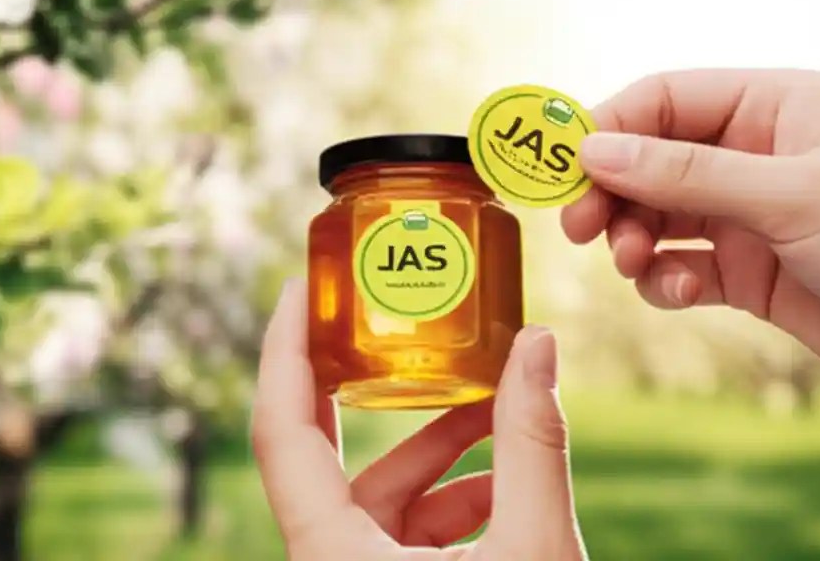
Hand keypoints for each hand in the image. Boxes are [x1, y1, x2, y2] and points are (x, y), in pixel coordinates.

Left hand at [252, 281, 587, 560]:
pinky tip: (506, 476)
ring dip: (438, 449)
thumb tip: (539, 343)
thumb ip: (533, 445)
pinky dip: (451, 497)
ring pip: (379, 496)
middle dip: (369, 384)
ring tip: (497, 406)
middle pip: (330, 455)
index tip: (304, 286)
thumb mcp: (535, 548)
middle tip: (388, 314)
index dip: (285, 349)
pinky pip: (402, 532)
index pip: (280, 431)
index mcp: (331, 553)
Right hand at [562, 69, 819, 449]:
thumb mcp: (788, 197)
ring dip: (632, 239)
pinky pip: (680, 265)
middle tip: (580, 230)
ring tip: (632, 264)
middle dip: (610, 191)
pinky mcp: (749, 270)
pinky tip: (676, 294)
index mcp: (770, 105)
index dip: (607, 127)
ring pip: (656, 215)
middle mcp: (752, 152)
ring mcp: (748, 213)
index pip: (663, 98)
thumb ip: (685, 176)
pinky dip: (664, 279)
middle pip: (647, 159)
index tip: (563, 169)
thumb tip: (593, 150)